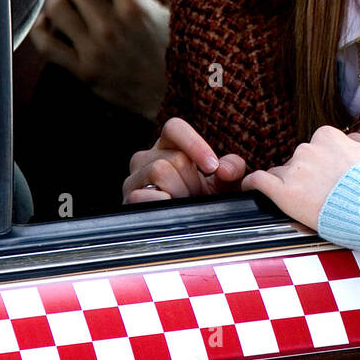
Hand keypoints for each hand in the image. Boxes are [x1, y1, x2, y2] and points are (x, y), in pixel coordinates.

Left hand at [29, 0, 170, 118]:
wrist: (178, 97)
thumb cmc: (181, 50)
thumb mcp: (177, 9)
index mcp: (137, 7)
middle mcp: (111, 26)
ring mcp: (94, 50)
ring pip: (57, 7)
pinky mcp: (83, 71)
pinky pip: (47, 44)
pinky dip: (41, 28)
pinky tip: (48, 22)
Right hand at [123, 117, 247, 203]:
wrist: (187, 231)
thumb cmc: (204, 201)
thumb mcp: (224, 184)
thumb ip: (232, 169)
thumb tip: (223, 169)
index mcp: (168, 146)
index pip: (174, 127)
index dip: (194, 144)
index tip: (212, 167)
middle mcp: (145, 158)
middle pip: (173, 157)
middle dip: (192, 181)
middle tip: (194, 196)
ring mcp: (133, 179)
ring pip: (159, 170)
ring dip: (179, 192)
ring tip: (182, 204)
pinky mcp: (126, 200)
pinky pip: (142, 194)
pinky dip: (163, 204)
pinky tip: (170, 212)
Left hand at [241, 126, 359, 230]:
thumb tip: (351, 142)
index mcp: (328, 136)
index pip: (314, 148)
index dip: (321, 166)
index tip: (328, 180)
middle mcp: (308, 149)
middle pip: (297, 162)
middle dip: (305, 177)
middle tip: (320, 197)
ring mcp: (295, 170)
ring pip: (281, 174)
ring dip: (288, 186)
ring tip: (302, 204)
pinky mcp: (284, 192)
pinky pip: (258, 182)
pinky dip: (251, 185)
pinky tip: (248, 190)